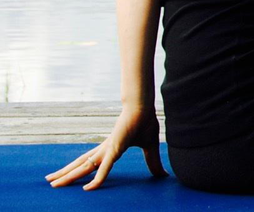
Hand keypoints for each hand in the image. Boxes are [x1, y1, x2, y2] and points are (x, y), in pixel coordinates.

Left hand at [44, 105, 167, 189]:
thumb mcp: (150, 147)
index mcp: (110, 148)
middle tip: (51, 182)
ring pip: (83, 166)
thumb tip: (162, 175)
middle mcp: (104, 149)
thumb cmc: (146, 122)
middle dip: (66, 173)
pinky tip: (88, 189)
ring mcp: (107, 149)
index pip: (92, 162)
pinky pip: (104, 168)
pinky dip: (97, 179)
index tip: (74, 179)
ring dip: (67, 175)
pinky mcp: (115, 149)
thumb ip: (152, 162)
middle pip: (80, 164)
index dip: (82, 170)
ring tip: (51, 183)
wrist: (144, 106)